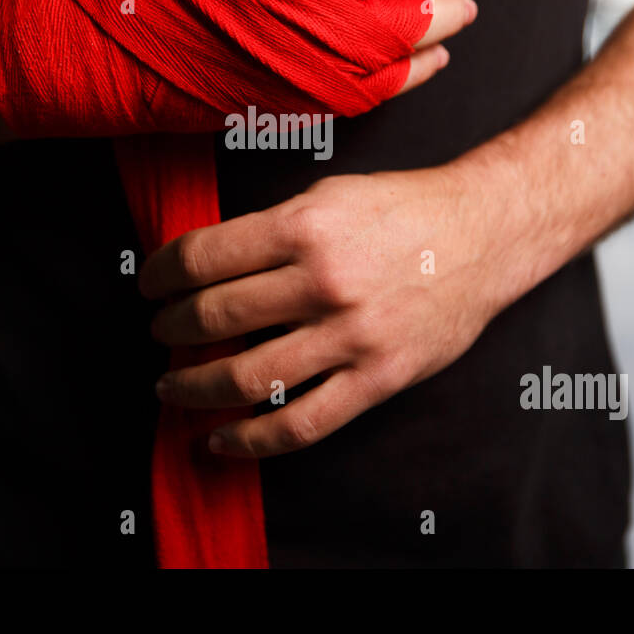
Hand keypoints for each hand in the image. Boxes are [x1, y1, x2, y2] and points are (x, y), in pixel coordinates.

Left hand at [139, 156, 537, 456]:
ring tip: (171, 386)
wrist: (485, 233)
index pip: (201, 258)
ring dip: (192, 386)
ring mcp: (351, 335)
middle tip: (158, 332)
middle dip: (169, 329)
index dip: (159, 275)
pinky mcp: (377, 377)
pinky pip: (300, 422)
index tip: (148, 284)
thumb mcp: (327, 194)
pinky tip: (220, 439)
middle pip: (214, 317)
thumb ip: (269, 228)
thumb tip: (205, 264)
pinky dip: (250, 440)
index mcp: (304, 225)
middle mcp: (323, 280)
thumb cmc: (402, 209)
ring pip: (246, 376)